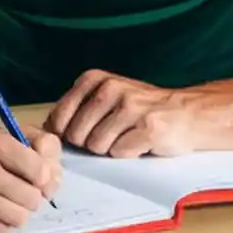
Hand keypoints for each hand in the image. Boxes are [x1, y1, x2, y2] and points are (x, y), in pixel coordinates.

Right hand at [0, 125, 62, 232]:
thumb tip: (53, 177)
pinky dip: (6, 222)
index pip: (39, 170)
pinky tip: (1, 211)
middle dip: (35, 196)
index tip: (41, 177)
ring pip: (18, 217)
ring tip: (14, 202)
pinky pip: (0, 230)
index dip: (47, 177)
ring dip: (22, 211)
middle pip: (31, 198)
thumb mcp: (16, 134)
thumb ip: (44, 145)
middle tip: (27, 191)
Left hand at [45, 70, 200, 157]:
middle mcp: (110, 89)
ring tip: (128, 135)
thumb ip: (78, 107)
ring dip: (111, 148)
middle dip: (91, 143)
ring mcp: (130, 107)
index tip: (84, 135)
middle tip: (112, 134)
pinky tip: (141, 141)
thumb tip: (46, 129)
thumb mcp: (107, 96)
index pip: (58, 119)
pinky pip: (120, 152)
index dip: (68, 135)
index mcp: (94, 80)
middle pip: (76, 136)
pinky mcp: (148, 127)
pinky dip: (129, 153)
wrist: (187, 112)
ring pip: (97, 146)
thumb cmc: (142, 109)